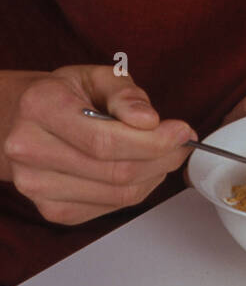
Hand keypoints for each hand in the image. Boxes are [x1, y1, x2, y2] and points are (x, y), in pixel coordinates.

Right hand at [2, 64, 196, 224]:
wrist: (23, 121)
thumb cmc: (64, 95)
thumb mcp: (96, 76)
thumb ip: (126, 94)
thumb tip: (148, 120)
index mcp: (41, 107)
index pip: (103, 139)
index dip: (151, 141)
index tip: (182, 131)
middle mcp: (30, 149)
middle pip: (113, 171)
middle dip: (161, 159)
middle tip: (182, 143)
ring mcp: (37, 186)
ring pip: (117, 195)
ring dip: (153, 176)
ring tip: (164, 154)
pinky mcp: (51, 210)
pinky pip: (109, 208)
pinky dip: (137, 191)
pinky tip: (142, 170)